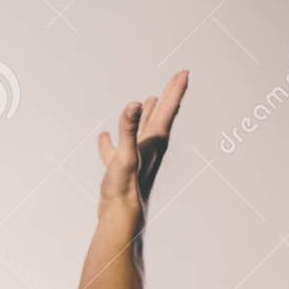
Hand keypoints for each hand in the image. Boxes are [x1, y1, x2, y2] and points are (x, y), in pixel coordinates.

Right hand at [98, 69, 188, 214]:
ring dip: (147, 115)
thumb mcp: (126, 154)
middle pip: (162, 116)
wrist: (120, 216)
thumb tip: (135, 104)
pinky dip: (112, 141)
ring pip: (143, 131)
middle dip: (169, 97)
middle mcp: (149, 147)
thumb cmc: (126, 187)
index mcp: (154, 140)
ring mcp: (137, 158)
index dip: (175, 89)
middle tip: (178, 80)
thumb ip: (129, 129)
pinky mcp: (122, 170)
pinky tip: (103, 137)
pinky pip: (117, 150)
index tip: (185, 72)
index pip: (168, 109)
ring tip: (148, 101)